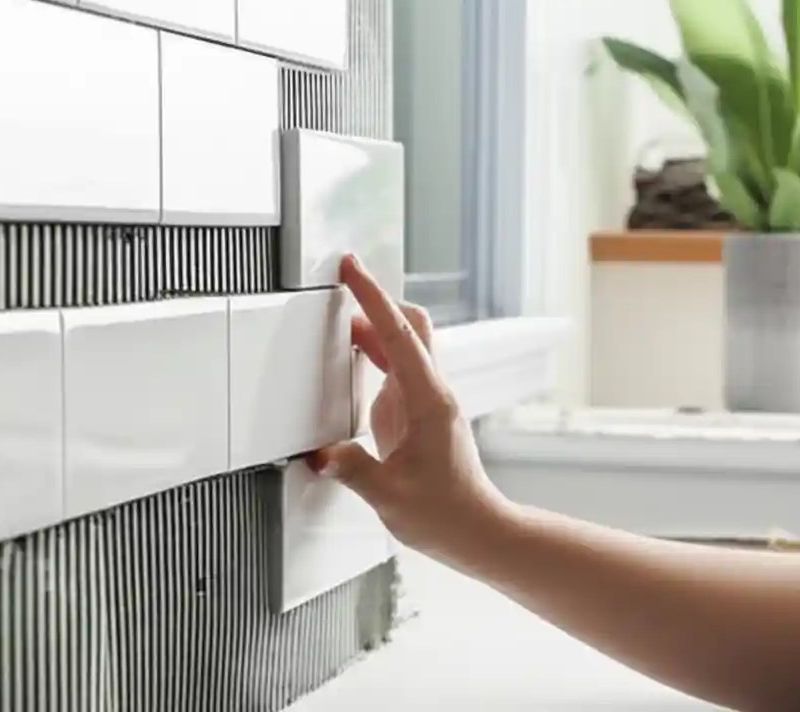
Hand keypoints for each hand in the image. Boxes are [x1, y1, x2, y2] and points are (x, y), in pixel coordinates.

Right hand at [310, 255, 511, 567]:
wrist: (478, 531)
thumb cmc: (447, 515)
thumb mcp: (389, 497)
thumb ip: (351, 469)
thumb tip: (321, 453)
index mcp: (428, 401)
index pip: (397, 334)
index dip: (372, 297)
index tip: (351, 268)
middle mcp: (431, 393)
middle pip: (409, 326)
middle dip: (376, 301)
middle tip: (343, 284)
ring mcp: (426, 401)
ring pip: (402, 346)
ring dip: (372, 330)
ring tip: (338, 322)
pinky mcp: (418, 414)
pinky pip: (395, 370)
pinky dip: (373, 356)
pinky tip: (353, 362)